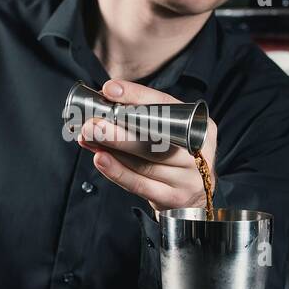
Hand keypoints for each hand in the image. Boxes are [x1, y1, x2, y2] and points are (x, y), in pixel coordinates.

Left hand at [77, 79, 217, 212]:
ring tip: (88, 138)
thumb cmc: (174, 156)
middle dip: (119, 129)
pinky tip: (100, 159)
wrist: (192, 197)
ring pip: (145, 162)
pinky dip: (117, 171)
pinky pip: (140, 185)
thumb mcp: (170, 132)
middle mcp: (199, 151)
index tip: (110, 90)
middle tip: (92, 123)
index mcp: (200, 126)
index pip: (167, 106)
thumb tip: (103, 103)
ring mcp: (188, 178)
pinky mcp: (173, 198)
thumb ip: (143, 118)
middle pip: (156, 139)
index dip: (137, 96)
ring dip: (113, 149)